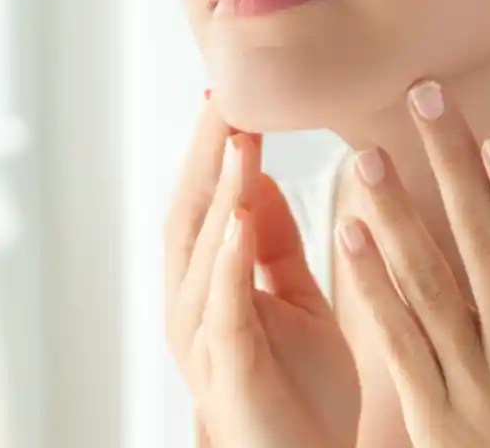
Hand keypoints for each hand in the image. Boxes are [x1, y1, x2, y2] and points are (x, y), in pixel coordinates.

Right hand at [165, 102, 358, 447]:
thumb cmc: (299, 392)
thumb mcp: (294, 300)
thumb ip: (272, 244)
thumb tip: (254, 177)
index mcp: (207, 285)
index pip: (204, 203)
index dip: (212, 151)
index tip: (230, 97)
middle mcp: (191, 304)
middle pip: (190, 213)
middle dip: (204, 154)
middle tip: (223, 96)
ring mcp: (201, 336)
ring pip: (199, 250)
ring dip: (217, 191)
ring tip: (236, 138)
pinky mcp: (225, 367)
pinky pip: (222, 304)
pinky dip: (227, 257)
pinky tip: (239, 217)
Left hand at [336, 82, 489, 447]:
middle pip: (481, 244)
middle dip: (449, 166)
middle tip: (421, 101)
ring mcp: (473, 386)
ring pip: (428, 282)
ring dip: (396, 213)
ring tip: (369, 156)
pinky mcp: (431, 415)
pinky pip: (396, 338)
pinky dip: (370, 284)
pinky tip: (349, 233)